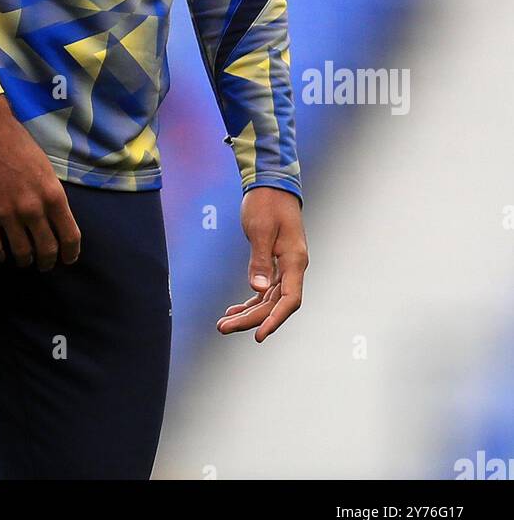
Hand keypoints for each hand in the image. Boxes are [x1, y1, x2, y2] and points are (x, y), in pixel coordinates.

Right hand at [0, 95, 80, 270]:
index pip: (70, 237)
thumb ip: (52, 196)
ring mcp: (7, 214)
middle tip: (44, 264)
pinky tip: (0, 254)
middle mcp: (33, 209)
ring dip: (24, 261)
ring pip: (21, 254)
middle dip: (47, 262)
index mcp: (53, 195)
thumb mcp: (46, 169)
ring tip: (23, 259)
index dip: (71, 254)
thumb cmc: (18, 145)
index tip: (68, 259)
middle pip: (47, 250)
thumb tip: (57, 220)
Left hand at [217, 187, 307, 342]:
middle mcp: (293, 267)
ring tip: (224, 324)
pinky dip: (251, 300)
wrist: (271, 184)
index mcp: (295, 260)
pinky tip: (234, 309)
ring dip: (248, 313)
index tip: (258, 335)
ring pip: (268, 299)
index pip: (289, 300)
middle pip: (274, 304)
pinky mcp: (275, 262)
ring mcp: (285, 266)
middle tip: (223, 327)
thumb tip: (258, 289)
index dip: (275, 320)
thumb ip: (260, 260)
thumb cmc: (267, 203)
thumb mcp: (260, 230)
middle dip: (250, 319)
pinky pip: (265, 289)